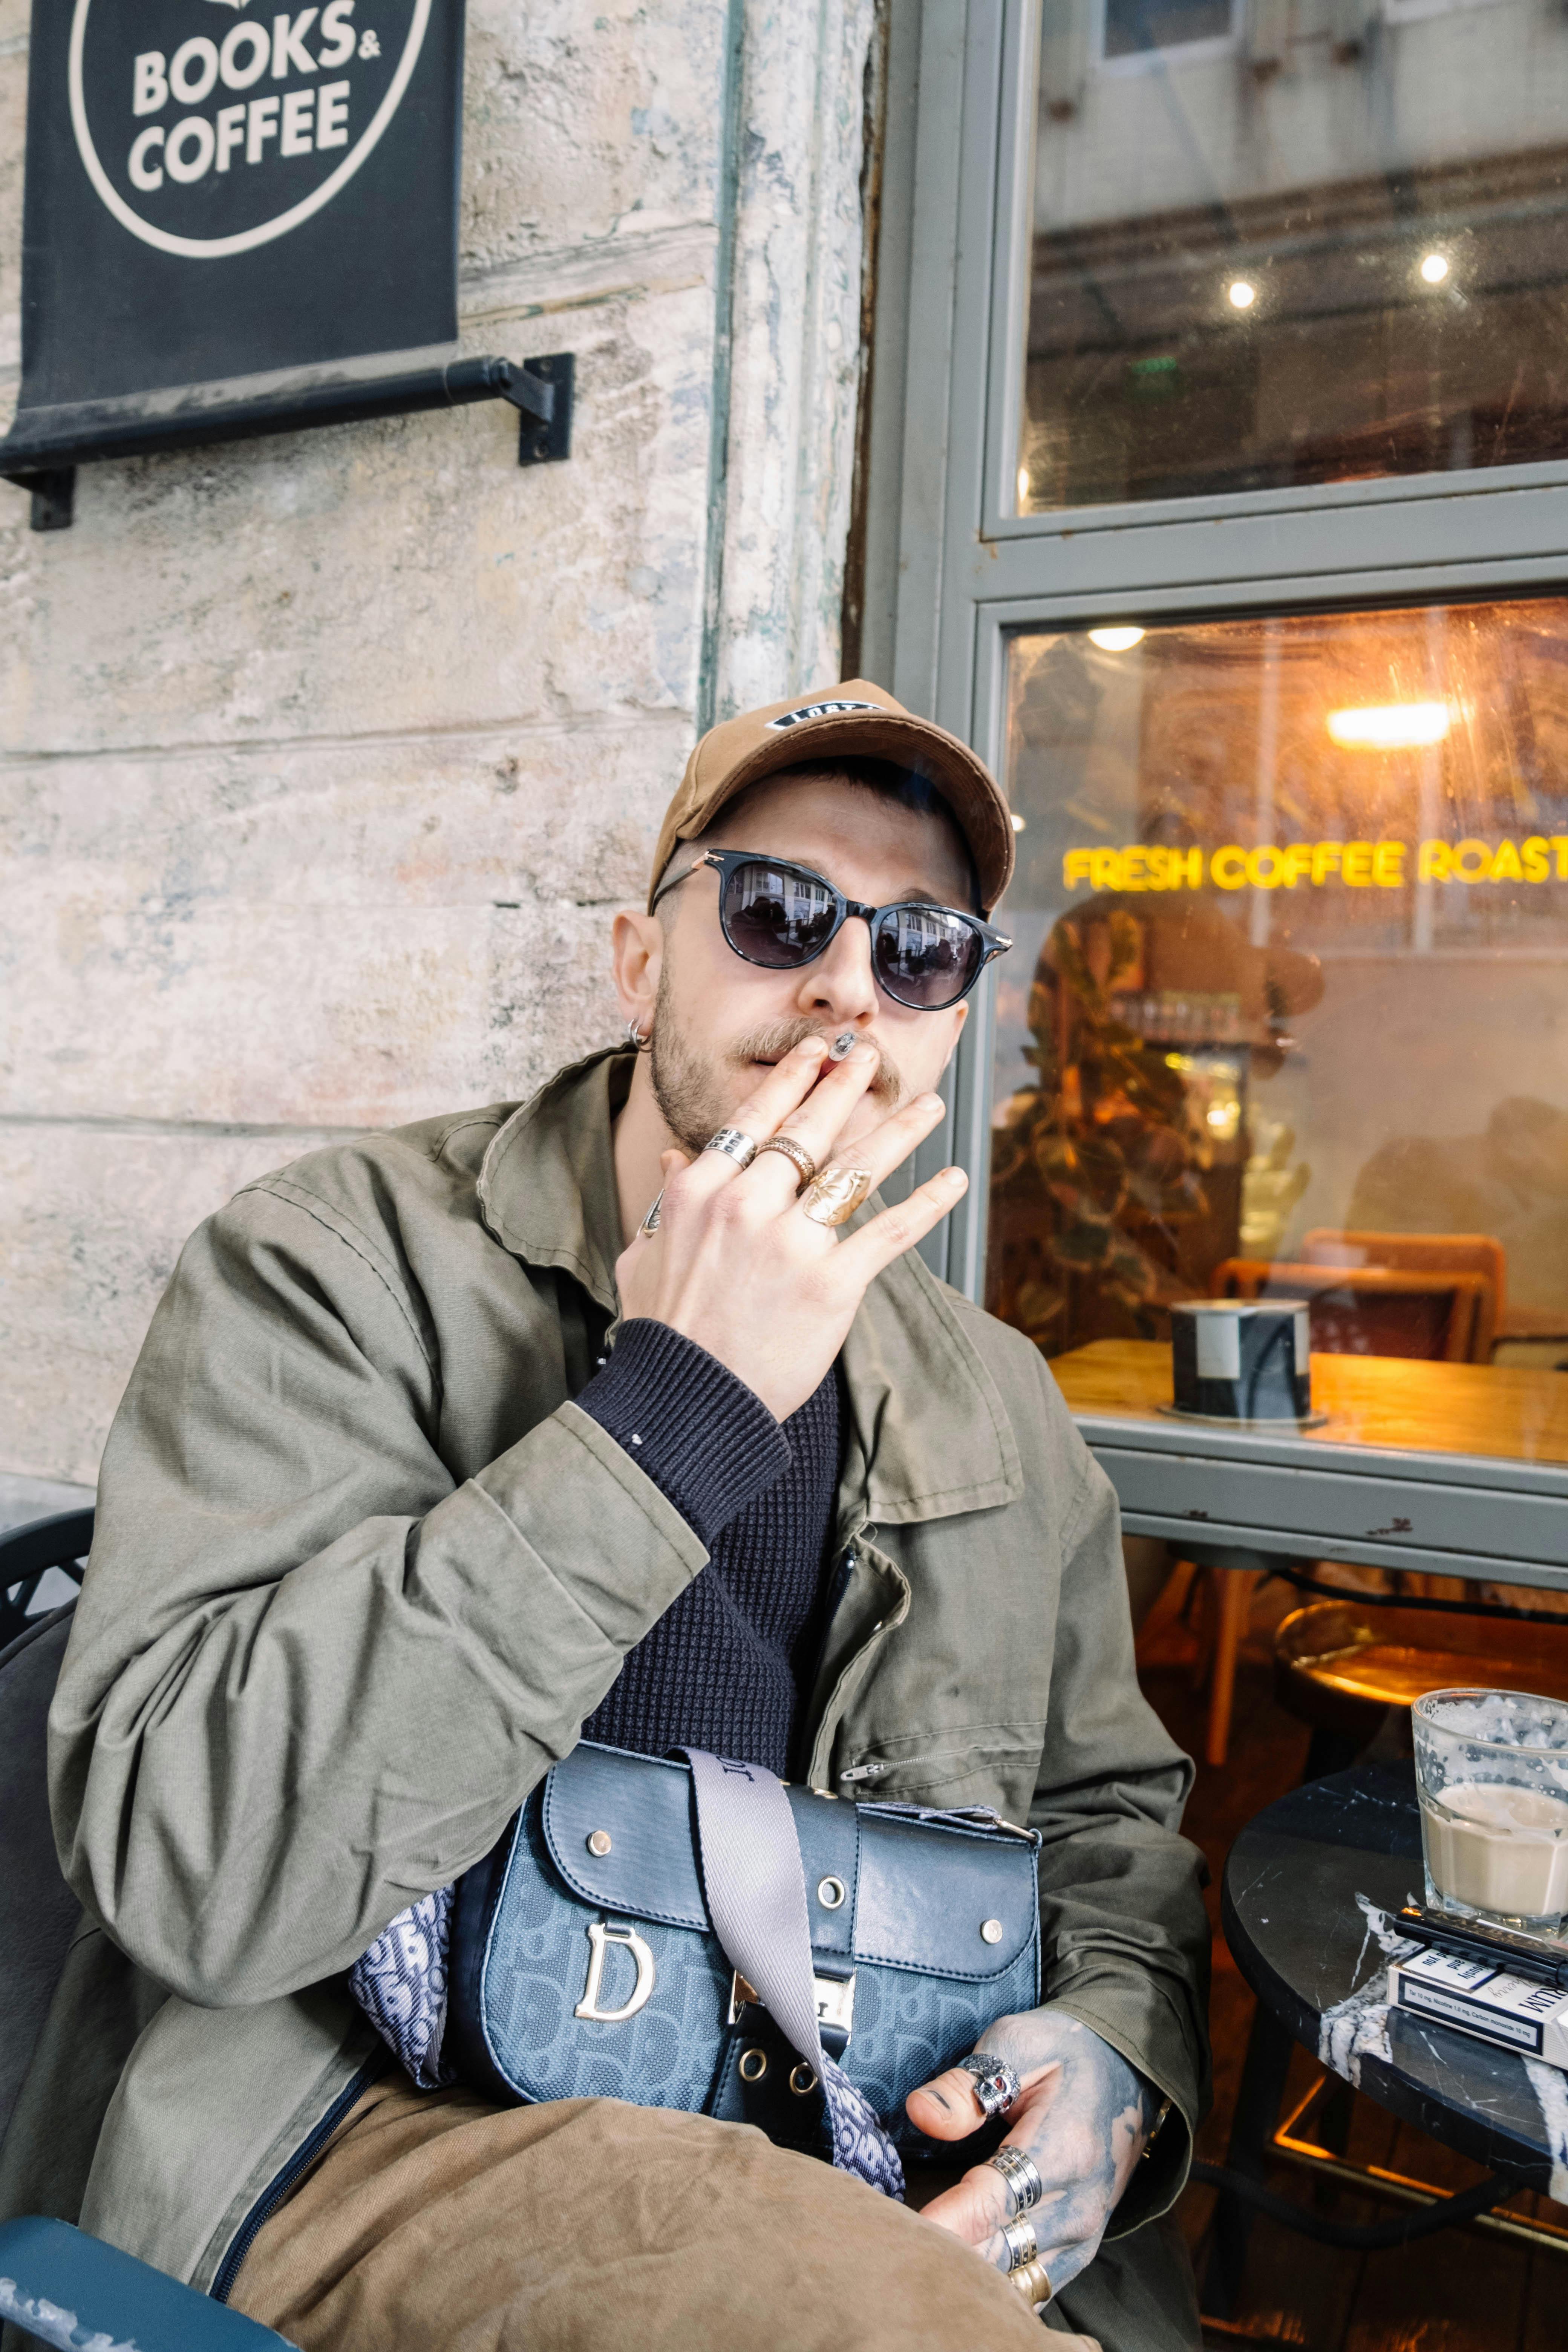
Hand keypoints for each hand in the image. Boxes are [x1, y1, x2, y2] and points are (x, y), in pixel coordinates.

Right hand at [615, 1034, 965, 1421]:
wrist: (684, 1401)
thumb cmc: (663, 1332)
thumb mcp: (645, 1255)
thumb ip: (668, 1201)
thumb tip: (674, 1158)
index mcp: (702, 1191)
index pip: (754, 1120)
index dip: (791, 1082)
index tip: (816, 1056)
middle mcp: (747, 1205)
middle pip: (809, 1131)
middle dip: (845, 1087)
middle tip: (873, 1058)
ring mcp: (791, 1243)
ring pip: (856, 1170)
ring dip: (899, 1132)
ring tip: (931, 1106)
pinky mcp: (830, 1285)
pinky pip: (888, 1234)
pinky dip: (928, 1206)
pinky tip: (955, 1182)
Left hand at [906, 2009, 1156, 2298]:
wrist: (1129, 2074)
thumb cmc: (1065, 2053)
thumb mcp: (1018, 2043)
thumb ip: (968, 2083)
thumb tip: (921, 2113)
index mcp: (1065, 2148)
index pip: (994, 2200)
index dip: (945, 2220)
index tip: (901, 2230)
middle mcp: (1079, 2205)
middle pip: (1001, 2251)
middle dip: (946, 2253)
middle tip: (894, 2243)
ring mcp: (1083, 2236)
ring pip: (1015, 2279)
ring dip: (966, 2273)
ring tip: (917, 2257)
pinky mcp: (1079, 2252)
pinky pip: (1032, 2288)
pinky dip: (994, 2284)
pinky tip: (957, 2269)